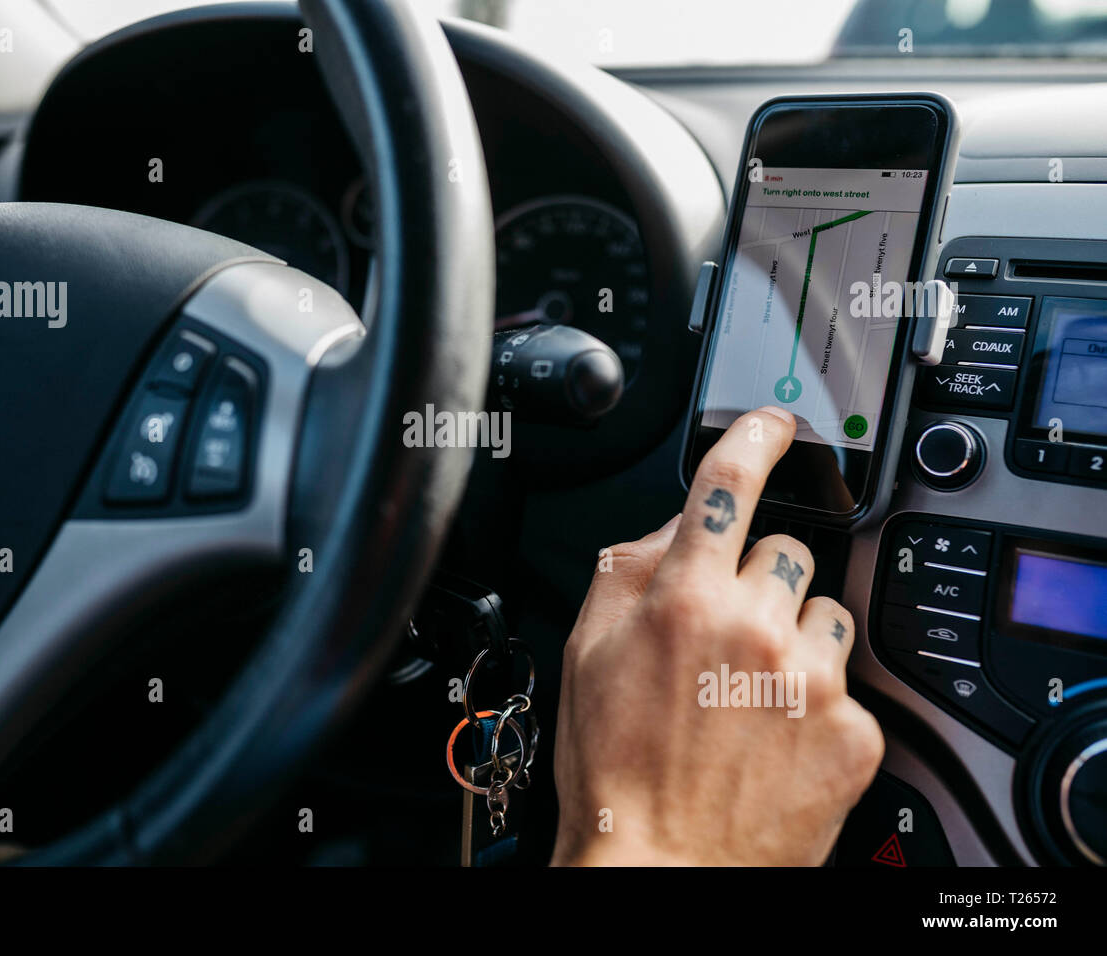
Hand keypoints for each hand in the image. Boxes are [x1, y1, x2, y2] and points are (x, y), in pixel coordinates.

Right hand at [552, 406, 883, 864]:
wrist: (664, 865)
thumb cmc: (615, 767)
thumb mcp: (586, 651)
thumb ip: (629, 568)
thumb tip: (675, 522)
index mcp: (684, 598)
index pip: (730, 482)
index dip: (756, 437)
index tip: (776, 423)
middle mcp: (753, 627)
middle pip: (785, 551)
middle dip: (759, 580)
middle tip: (726, 637)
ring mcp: (810, 678)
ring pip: (825, 611)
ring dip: (796, 635)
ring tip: (753, 691)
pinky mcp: (853, 729)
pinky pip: (849, 679)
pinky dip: (818, 697)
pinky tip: (776, 733)